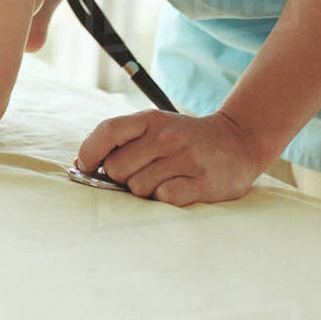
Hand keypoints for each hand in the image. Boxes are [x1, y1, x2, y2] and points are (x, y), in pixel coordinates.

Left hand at [74, 109, 271, 205]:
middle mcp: (167, 136)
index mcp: (150, 119)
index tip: (87, 166)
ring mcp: (186, 159)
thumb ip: (123, 139)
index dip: (90, 152)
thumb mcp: (155, 126)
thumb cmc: (184, 139)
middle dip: (122, 178)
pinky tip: (179, 188)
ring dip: (145, 191)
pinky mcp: (203, 183)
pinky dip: (165, 199)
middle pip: (118, 168)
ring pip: (139, 188)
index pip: (107, 131)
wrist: (237, 141)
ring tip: (164, 180)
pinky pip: (165, 200)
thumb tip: (83, 163)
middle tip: (141, 174)